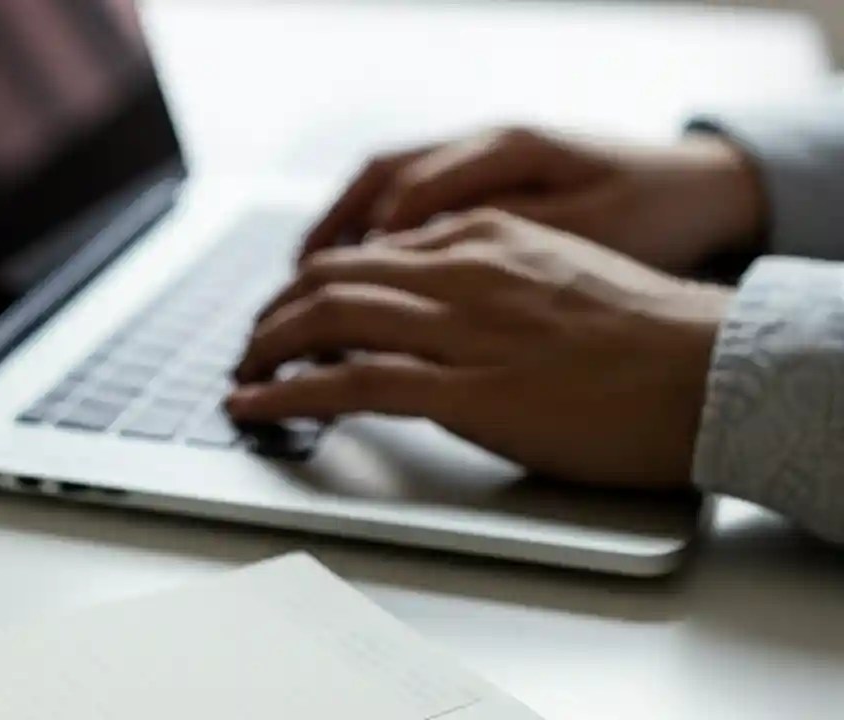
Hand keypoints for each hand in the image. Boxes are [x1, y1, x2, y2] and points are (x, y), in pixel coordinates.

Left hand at [230, 210, 732, 489]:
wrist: (708, 373)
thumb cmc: (646, 336)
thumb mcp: (558, 272)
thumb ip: (491, 274)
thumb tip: (433, 290)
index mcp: (484, 240)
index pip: (368, 250)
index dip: (312, 280)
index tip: (290, 307)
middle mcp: (461, 273)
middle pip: (331, 277)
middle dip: (275, 311)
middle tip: (250, 341)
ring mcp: (460, 332)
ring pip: (328, 320)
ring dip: (267, 346)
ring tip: (239, 372)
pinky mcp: (467, 394)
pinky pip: (351, 385)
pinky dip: (289, 393)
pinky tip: (255, 404)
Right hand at [302, 127, 765, 273]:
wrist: (710, 189)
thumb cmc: (659, 212)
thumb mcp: (593, 229)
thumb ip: (503, 234)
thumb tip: (417, 255)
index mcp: (510, 148)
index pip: (408, 189)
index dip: (363, 246)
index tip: (326, 298)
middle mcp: (487, 141)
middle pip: (381, 177)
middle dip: (330, 237)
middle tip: (290, 296)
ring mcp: (486, 154)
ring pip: (390, 183)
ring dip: (344, 231)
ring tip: (305, 283)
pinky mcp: (491, 179)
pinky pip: (415, 197)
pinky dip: (379, 232)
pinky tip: (365, 275)